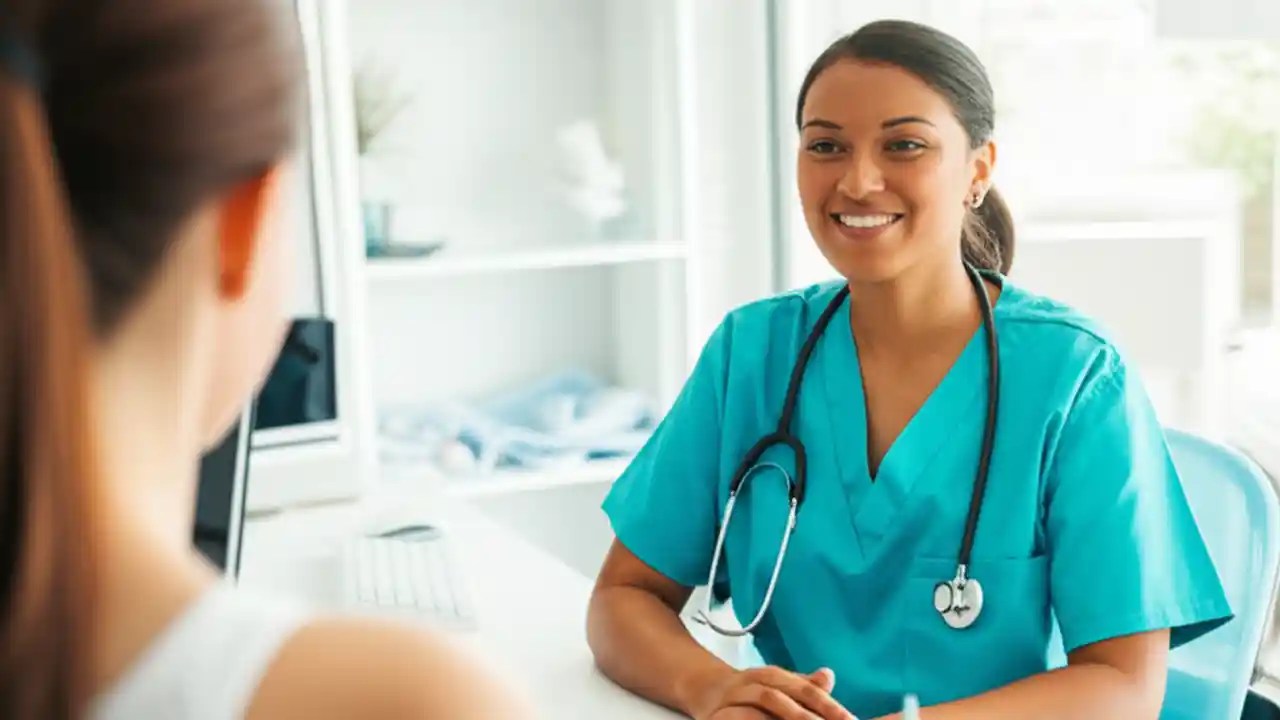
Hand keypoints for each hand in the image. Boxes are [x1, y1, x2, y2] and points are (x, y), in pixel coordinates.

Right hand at [694, 666, 856, 719]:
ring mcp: (730, 699)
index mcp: (770, 676)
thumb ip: (804, 687)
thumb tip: (828, 674)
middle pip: (779, 697)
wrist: (705, 690)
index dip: (827, 705)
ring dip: (785, 716)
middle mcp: (750, 683)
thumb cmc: (751, 693)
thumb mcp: (779, 687)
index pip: (803, 689)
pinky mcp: (714, 716)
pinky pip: (734, 718)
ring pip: (757, 706)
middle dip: (805, 716)